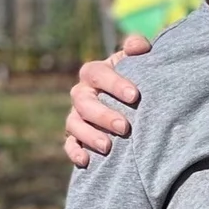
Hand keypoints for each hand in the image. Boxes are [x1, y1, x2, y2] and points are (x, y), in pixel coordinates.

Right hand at [64, 33, 150, 166]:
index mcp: (94, 73)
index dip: (114, 83)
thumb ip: (137, 50)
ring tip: (108, 146)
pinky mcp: (76, 136)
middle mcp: (82, 93)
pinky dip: (75, 152)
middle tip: (124, 127)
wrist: (130, 104)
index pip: (97, 74)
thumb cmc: (134, 80)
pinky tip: (86, 161)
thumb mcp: (137, 63)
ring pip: (74, 123)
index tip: (135, 96)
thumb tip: (139, 46)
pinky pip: (69, 144)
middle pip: (83, 101)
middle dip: (102, 115)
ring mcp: (76, 116)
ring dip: (89, 135)